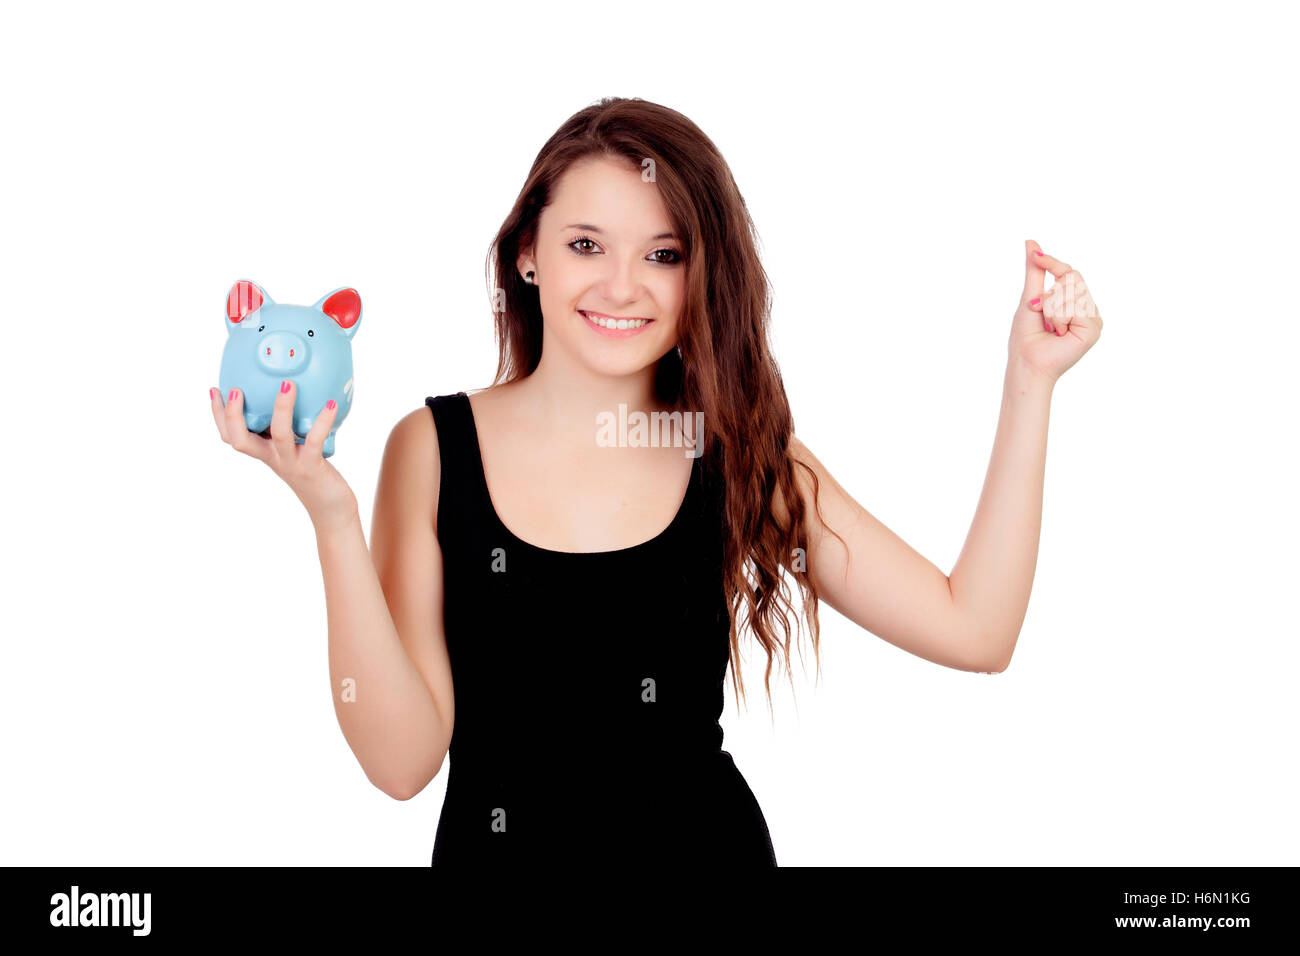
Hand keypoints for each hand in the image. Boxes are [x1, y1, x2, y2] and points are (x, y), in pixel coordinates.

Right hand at [210, 380, 358, 534]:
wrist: (330, 509)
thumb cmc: (315, 474)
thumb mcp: (296, 449)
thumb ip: (290, 428)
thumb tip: (294, 393)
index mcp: (264, 451)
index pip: (232, 436)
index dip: (218, 416)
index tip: (215, 390)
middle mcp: (273, 457)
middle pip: (240, 440)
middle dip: (231, 415)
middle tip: (234, 390)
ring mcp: (291, 463)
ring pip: (279, 435)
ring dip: (282, 408)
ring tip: (287, 384)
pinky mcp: (312, 467)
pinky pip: (314, 441)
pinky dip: (322, 422)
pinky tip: (331, 404)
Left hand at [1009, 239, 1101, 382]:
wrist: (1027, 361)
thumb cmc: (1026, 335)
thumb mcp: (1030, 297)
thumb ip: (1035, 271)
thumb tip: (1031, 242)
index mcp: (1072, 300)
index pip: (1069, 271)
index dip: (1052, 263)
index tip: (1037, 257)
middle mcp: (1085, 307)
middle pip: (1072, 277)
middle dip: (1049, 296)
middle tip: (1043, 317)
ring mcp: (1092, 317)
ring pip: (1073, 290)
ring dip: (1052, 309)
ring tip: (1051, 328)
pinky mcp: (1094, 328)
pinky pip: (1077, 307)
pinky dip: (1060, 317)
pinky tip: (1060, 332)